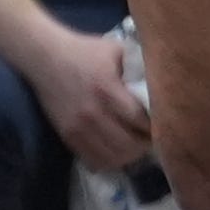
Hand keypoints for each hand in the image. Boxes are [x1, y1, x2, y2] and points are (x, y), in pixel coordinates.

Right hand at [22, 22, 154, 172]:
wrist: (45, 57)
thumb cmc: (85, 51)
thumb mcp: (116, 49)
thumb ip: (139, 65)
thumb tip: (165, 81)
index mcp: (107, 89)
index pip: (140, 120)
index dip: (155, 126)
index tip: (163, 123)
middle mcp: (92, 113)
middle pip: (128, 145)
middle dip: (145, 144)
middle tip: (152, 137)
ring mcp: (78, 128)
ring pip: (113, 157)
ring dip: (129, 155)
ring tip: (136, 146)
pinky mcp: (68, 136)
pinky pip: (94, 160)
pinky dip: (110, 160)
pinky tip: (117, 150)